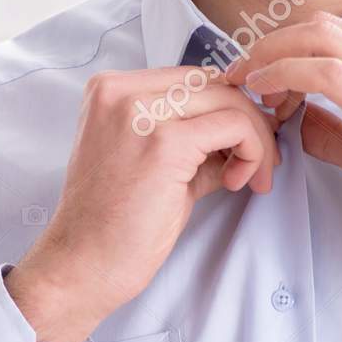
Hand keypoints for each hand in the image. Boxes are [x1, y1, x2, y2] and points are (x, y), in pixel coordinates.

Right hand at [7, 66, 279, 341]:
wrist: (83, 264)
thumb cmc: (113, 222)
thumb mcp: (152, 160)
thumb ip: (190, 135)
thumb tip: (244, 128)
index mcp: (110, 89)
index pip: (191, 77)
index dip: (226, 108)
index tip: (241, 145)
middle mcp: (120, 91)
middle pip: (214, 84)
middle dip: (249, 121)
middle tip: (259, 165)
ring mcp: (140, 113)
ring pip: (230, 101)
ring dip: (255, 139)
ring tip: (249, 179)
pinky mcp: (165, 142)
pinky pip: (235, 126)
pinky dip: (252, 152)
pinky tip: (236, 183)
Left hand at [224, 13, 341, 297]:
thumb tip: (300, 122)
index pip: (338, 35)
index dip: (289, 47)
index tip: (257, 74)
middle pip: (324, 26)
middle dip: (270, 42)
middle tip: (238, 71)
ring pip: (322, 40)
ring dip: (270, 55)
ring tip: (243, 81)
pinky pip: (328, 76)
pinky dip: (287, 75)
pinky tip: (265, 95)